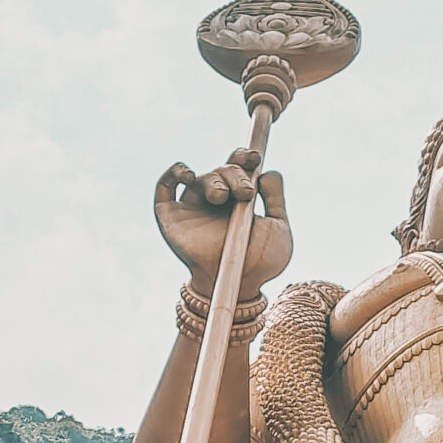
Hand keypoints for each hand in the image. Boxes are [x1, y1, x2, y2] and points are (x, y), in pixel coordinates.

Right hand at [154, 149, 291, 297]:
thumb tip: (267, 171)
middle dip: (234, 174)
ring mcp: (193, 207)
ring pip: (201, 178)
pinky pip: (165, 187)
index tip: (255, 158)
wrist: (240, 285)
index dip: (244, 157)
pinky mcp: (171, 217)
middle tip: (246, 193)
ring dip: (214, 180)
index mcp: (240, 198)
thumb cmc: (262, 263)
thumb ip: (276, 198)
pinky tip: (188, 173)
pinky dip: (173, 173)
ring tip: (222, 196)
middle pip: (222, 170)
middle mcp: (216, 199)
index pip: (239, 166)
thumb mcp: (278, 227)